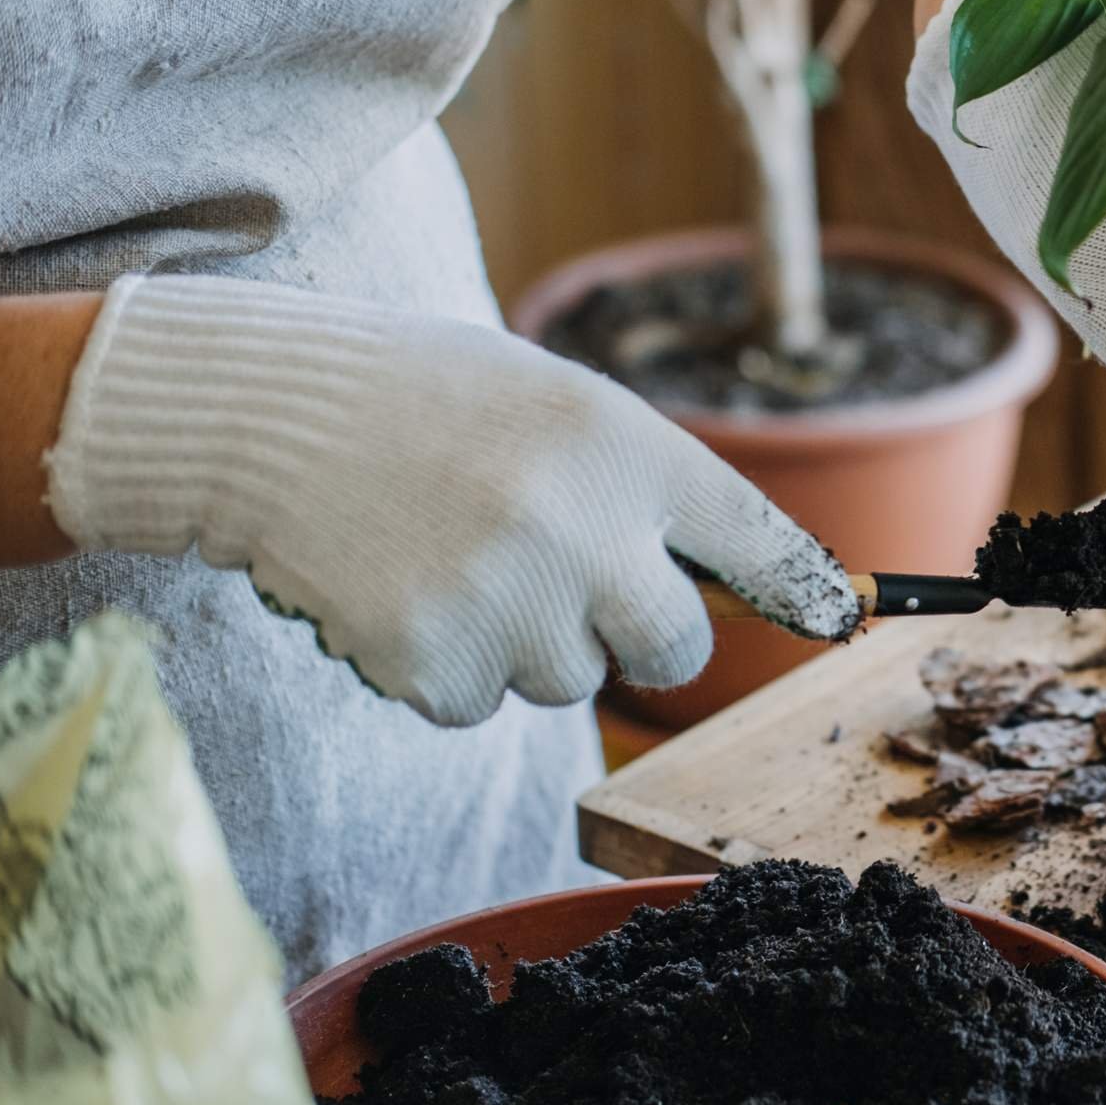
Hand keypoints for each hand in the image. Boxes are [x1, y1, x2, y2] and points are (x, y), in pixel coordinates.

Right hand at [45, 277, 859, 725]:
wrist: (267, 415)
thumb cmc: (429, 401)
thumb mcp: (559, 404)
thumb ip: (645, 487)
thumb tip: (735, 587)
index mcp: (625, 445)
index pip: (755, 539)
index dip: (806, 589)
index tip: (838, 617)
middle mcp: (585, 527)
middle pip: (674, 648)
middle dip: (637, 633)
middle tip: (566, 580)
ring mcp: (511, 602)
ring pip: (569, 678)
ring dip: (525, 640)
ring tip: (454, 553)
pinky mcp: (435, 662)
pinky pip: (480, 703)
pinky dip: (447, 666)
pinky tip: (403, 588)